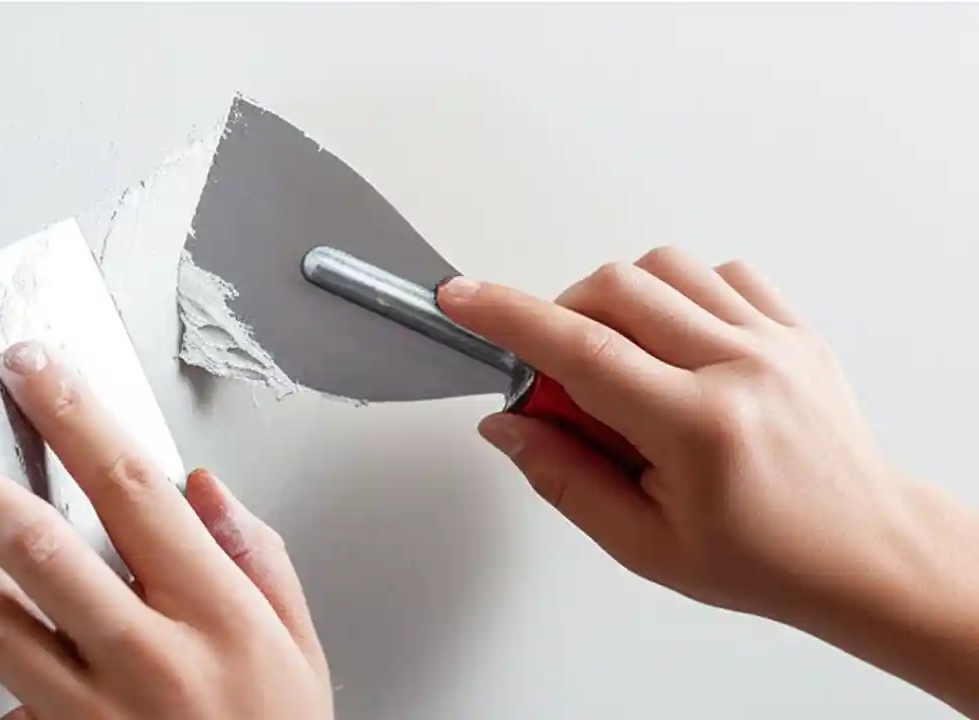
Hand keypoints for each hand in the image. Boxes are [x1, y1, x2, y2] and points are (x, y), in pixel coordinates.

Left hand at [0, 342, 331, 719]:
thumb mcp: (298, 644)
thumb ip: (255, 555)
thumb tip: (202, 491)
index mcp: (217, 612)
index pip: (133, 487)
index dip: (75, 415)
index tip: (35, 372)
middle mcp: (152, 658)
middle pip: (39, 545)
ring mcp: (95, 715)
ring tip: (0, 592)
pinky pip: (3, 703)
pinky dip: (10, 676)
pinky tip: (45, 680)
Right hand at [438, 247, 978, 715]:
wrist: (866, 551)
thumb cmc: (767, 559)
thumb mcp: (645, 545)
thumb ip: (564, 477)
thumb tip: (507, 423)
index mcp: (698, 427)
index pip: (580, 350)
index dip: (508, 317)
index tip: (462, 299)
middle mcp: (740, 367)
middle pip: (615, 289)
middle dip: (563, 318)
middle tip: (569, 386)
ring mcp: (774, 339)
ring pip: (663, 266)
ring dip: (620, 302)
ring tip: (629, 365)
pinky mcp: (795, 325)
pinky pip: (719, 271)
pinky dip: (679, 294)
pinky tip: (678, 344)